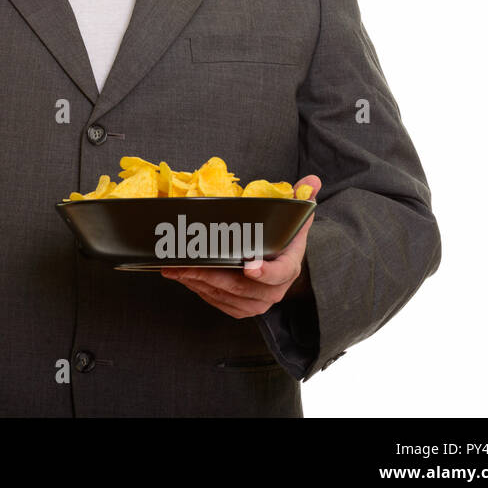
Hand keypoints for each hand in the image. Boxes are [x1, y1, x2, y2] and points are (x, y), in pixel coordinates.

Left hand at [160, 175, 320, 318]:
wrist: (280, 265)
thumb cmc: (283, 241)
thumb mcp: (294, 219)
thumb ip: (301, 198)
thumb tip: (312, 179)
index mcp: (289, 266)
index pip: (280, 273)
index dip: (265, 272)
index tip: (249, 267)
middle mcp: (275, 290)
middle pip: (241, 286)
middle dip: (210, 275)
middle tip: (185, 264)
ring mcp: (257, 302)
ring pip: (225, 296)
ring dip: (197, 282)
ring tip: (174, 268)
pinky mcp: (241, 308)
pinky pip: (217, 302)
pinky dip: (198, 290)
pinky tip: (182, 276)